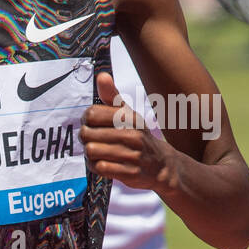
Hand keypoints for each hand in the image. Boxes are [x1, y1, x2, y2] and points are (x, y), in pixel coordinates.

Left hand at [82, 71, 180, 193]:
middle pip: (86, 134)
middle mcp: (131, 135)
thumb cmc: (139, 137)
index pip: (91, 113)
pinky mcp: (129, 172)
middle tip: (94, 140)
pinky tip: (105, 164)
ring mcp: (131, 154)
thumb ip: (112, 96)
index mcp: (129, 117)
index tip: (91, 124)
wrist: (162, 166)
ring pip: (91, 151)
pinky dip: (97, 167)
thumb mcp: (129, 115)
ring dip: (90, 155)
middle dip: (86, 138)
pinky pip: (99, 168)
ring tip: (99, 153)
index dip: (86, 120)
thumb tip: (101, 75)